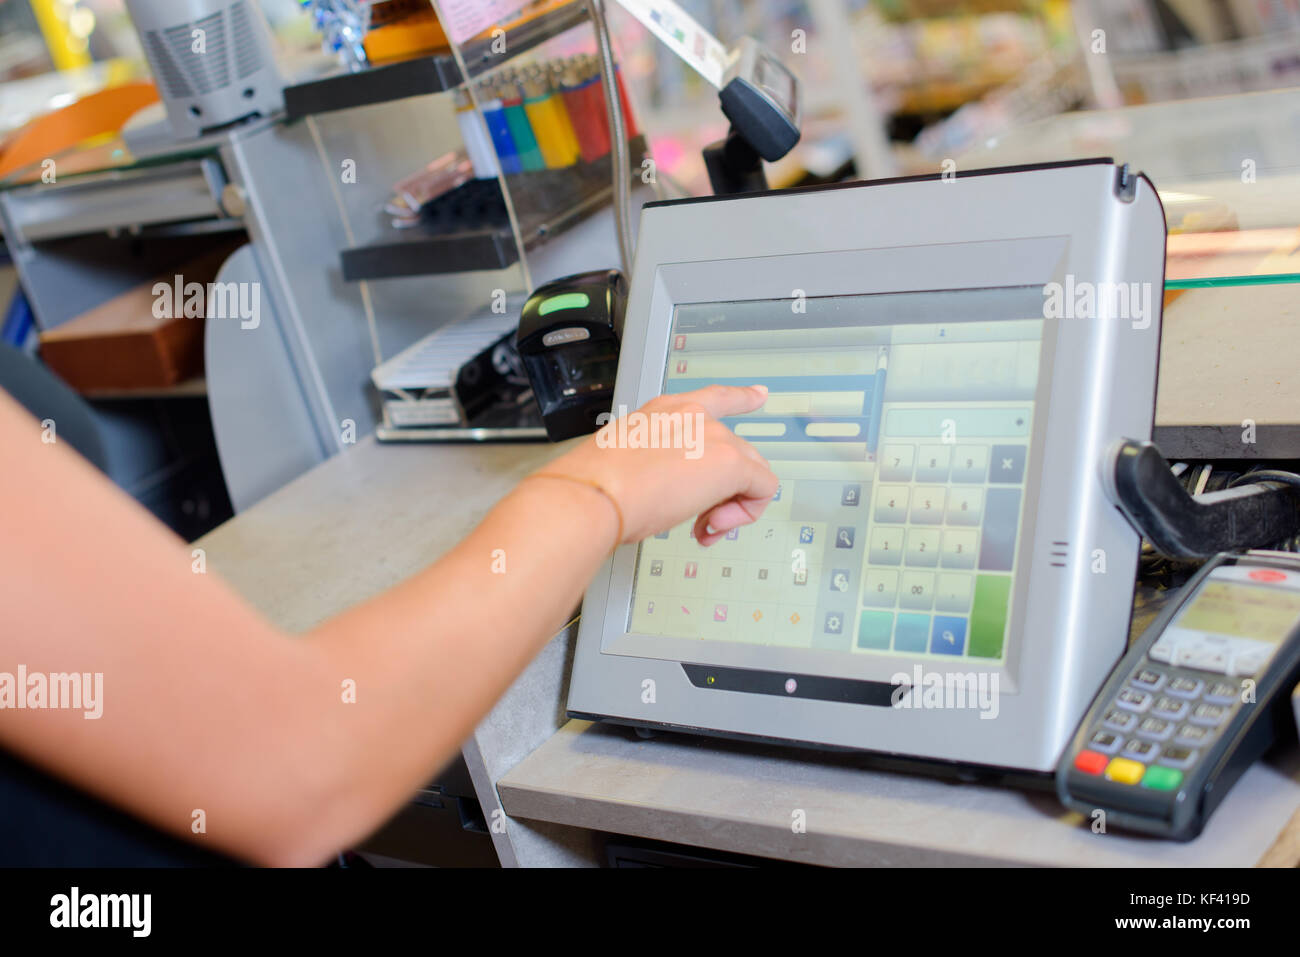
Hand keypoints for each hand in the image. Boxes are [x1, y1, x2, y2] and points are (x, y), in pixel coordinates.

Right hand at [540, 385, 777, 545]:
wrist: (596, 494)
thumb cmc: (596, 485)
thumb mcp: (625, 463)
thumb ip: (652, 468)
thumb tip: (655, 493)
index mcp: (664, 411)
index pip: (714, 398)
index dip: (742, 397)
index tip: (759, 395)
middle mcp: (694, 416)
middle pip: (737, 450)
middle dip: (723, 491)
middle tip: (699, 520)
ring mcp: (714, 436)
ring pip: (752, 472)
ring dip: (731, 505)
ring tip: (702, 526)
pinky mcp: (731, 462)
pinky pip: (763, 489)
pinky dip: (746, 514)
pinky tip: (715, 525)